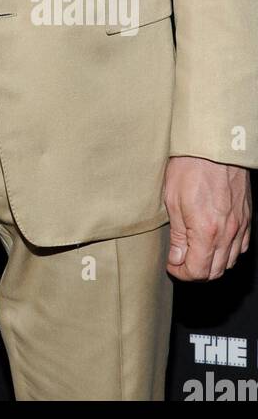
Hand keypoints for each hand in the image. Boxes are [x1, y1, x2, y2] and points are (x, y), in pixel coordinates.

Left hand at [163, 155, 250, 279]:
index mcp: (206, 231)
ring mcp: (240, 225)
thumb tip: (176, 258)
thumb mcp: (172, 200)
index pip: (197, 271)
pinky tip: (215, 242)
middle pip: (215, 271)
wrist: (214, 146)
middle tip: (180, 260)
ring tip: (195, 252)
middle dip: (195, 271)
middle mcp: (228, 232)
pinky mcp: (246, 217)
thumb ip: (177, 235)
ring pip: (229, 261)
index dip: (181, 273)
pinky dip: (227, 251)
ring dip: (211, 263)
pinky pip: (241, 246)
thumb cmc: (190, 167)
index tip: (172, 264)